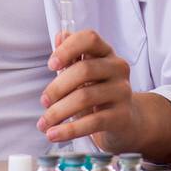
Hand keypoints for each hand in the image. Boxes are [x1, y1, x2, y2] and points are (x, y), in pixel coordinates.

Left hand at [37, 28, 140, 151]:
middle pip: (84, 70)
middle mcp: (118, 68)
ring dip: (58, 112)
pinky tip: (54, 134)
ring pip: (85, 97)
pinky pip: (92, 122)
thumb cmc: (99, 92)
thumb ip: (71, 55)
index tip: (51, 65)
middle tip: (43, 101)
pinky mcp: (122, 116)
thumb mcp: (84, 73)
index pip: (89, 38)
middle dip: (57, 87)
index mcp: (106, 53)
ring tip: (44, 123)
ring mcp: (122, 92)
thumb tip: (60, 36)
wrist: (126, 121)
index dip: (68, 48)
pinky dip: (69, 130)